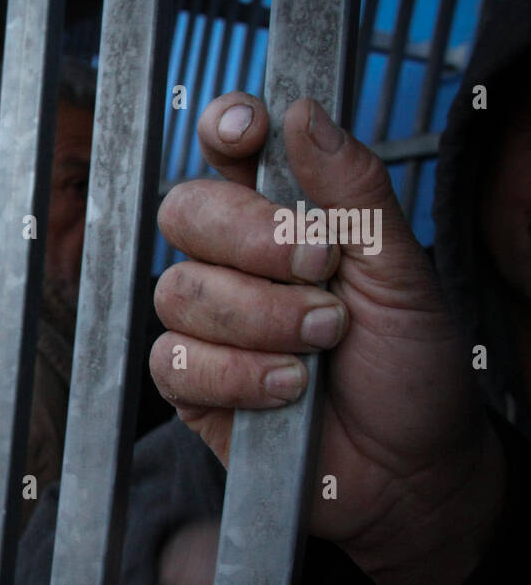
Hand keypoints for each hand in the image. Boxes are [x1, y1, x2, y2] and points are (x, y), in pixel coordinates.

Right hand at [152, 92, 505, 584]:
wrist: (410, 472)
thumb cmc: (411, 368)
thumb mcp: (405, 272)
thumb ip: (356, 193)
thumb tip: (304, 113)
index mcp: (283, 218)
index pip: (228, 152)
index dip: (224, 130)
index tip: (245, 132)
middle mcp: (233, 263)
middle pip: (184, 210)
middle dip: (249, 237)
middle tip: (317, 268)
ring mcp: (204, 324)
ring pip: (178, 289)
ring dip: (260, 318)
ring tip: (322, 344)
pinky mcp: (188, 384)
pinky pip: (173, 358)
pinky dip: (237, 374)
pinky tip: (287, 389)